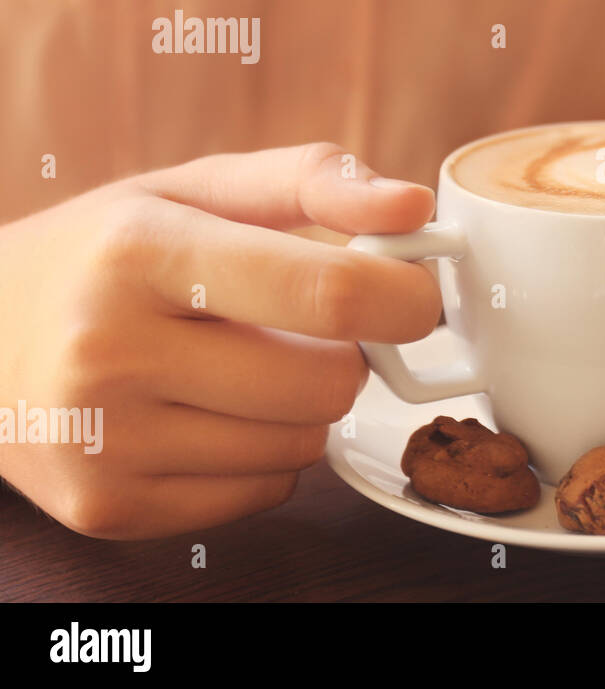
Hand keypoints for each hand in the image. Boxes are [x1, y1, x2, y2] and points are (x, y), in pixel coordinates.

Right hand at [0, 143, 439, 538]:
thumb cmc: (104, 253)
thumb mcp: (193, 188)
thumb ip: (312, 182)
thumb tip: (414, 208)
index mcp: (141, 252)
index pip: (327, 292)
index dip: (403, 298)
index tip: (416, 295)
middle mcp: (111, 351)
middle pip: (327, 384)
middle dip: (342, 356)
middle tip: (302, 332)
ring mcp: (104, 441)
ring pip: (303, 446)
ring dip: (302, 409)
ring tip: (240, 368)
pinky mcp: (108, 507)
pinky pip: (264, 494)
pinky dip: (263, 458)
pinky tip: (208, 416)